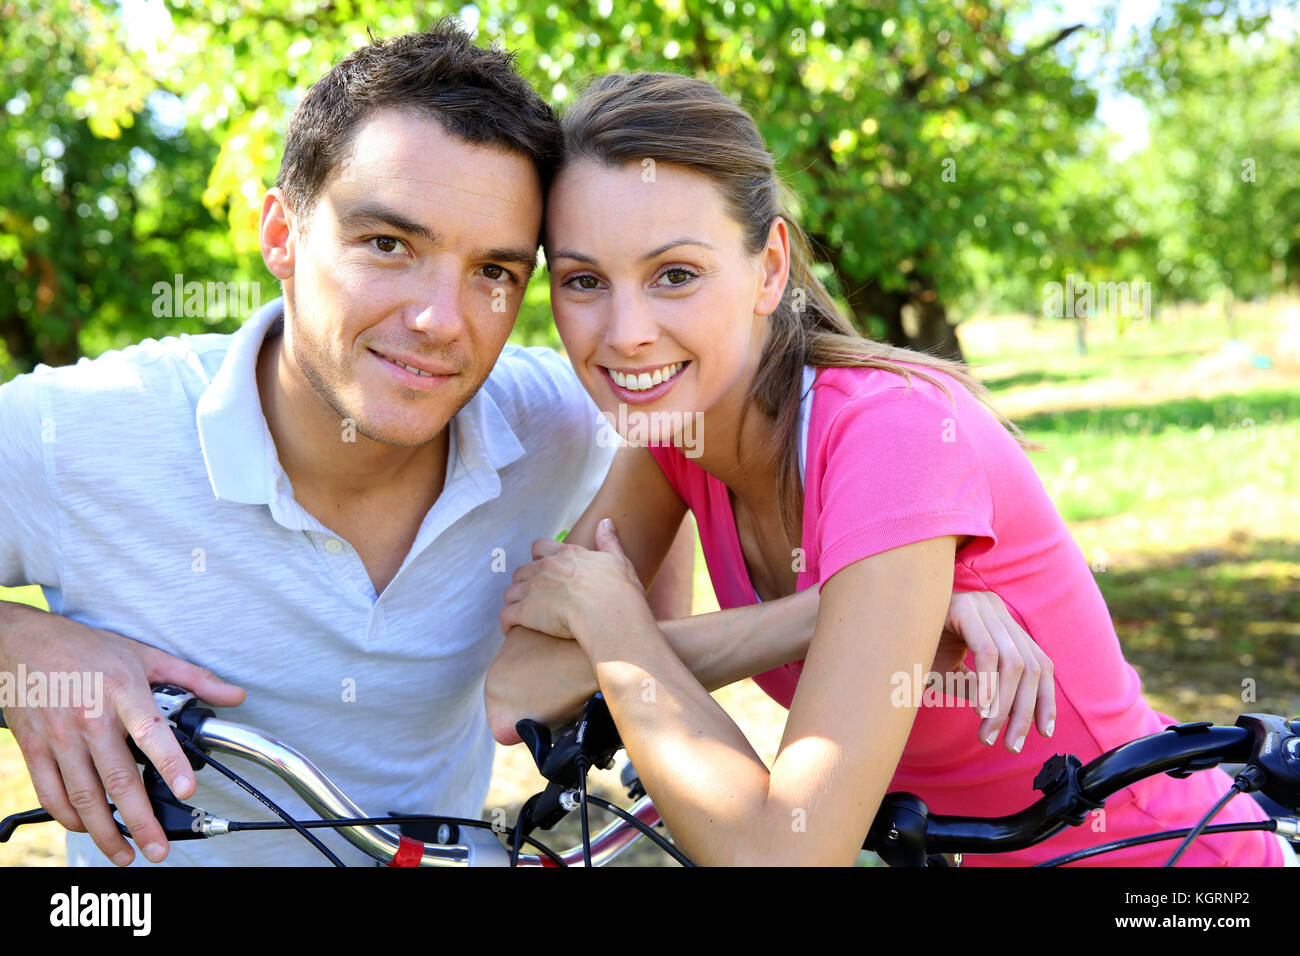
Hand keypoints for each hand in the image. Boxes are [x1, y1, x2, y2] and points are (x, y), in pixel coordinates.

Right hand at [0, 604, 244, 864]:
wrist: (23, 642)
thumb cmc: (87, 648)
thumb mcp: (145, 655)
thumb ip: (193, 678)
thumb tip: (234, 695)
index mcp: (124, 692)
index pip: (151, 732)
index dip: (170, 763)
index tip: (186, 790)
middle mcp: (90, 718)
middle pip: (117, 778)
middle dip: (140, 820)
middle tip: (158, 847)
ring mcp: (59, 736)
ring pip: (84, 795)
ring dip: (105, 831)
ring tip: (125, 854)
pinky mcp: (34, 747)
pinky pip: (52, 792)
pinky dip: (70, 817)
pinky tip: (87, 828)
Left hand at [499, 518, 654, 654]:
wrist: (609, 613)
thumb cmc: (618, 590)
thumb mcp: (618, 560)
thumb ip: (608, 541)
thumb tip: (605, 522)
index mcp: (567, 554)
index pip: (540, 548)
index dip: (539, 558)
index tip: (543, 569)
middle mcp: (546, 567)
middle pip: (522, 571)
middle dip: (524, 583)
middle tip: (533, 597)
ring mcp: (533, 589)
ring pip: (511, 593)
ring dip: (515, 603)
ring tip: (522, 616)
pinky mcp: (525, 611)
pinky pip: (506, 616)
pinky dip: (507, 623)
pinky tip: (512, 630)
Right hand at [932, 591, 1054, 752]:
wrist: (878, 636)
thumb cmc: (916, 656)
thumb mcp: (957, 675)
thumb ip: (987, 689)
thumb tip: (1012, 715)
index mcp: (999, 620)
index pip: (1039, 661)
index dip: (1045, 699)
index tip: (1044, 733)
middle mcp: (994, 607)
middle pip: (1031, 665)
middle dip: (1024, 711)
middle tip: (1011, 745)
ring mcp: (980, 605)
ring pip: (1013, 663)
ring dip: (1004, 706)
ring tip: (988, 734)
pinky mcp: (962, 608)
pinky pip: (987, 653)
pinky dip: (988, 686)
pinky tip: (979, 711)